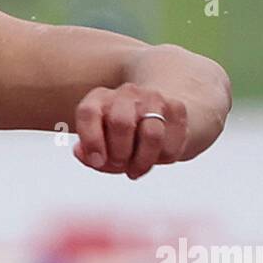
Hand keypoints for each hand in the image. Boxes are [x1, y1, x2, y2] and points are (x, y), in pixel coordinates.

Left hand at [72, 83, 187, 179]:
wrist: (152, 118)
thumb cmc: (115, 138)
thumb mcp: (97, 146)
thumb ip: (87, 154)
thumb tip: (86, 154)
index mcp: (98, 99)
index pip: (89, 113)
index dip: (92, 141)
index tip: (97, 161)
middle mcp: (125, 93)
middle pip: (121, 123)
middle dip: (119, 153)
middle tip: (119, 165)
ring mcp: (153, 98)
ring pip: (152, 135)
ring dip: (142, 160)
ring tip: (136, 169)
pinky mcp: (177, 108)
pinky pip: (172, 142)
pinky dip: (163, 158)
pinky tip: (155, 158)